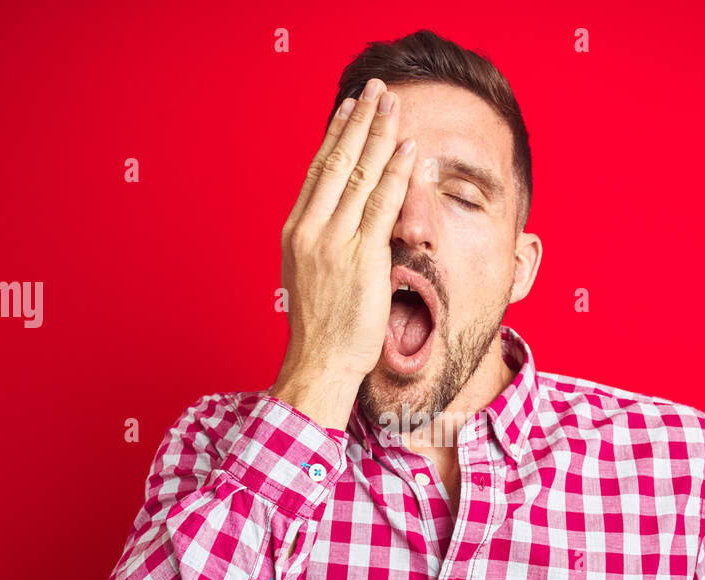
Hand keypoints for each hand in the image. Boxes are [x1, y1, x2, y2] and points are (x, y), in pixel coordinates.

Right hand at [271, 77, 417, 430]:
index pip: (318, 171)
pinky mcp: (360, 258)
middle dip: (358, 122)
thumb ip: (325, 244)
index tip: (349, 109)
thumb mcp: (311, 276)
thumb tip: (341, 222)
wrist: (320, 362)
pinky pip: (382, 206)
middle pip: (338, 162)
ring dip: (380, 136)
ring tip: (394, 106)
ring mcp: (334, 242)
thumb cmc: (321, 329)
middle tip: (375, 91)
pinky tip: (407, 150)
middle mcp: (311, 230)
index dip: (336, 136)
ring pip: (360, 176)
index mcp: (296, 232)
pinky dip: (396, 174)